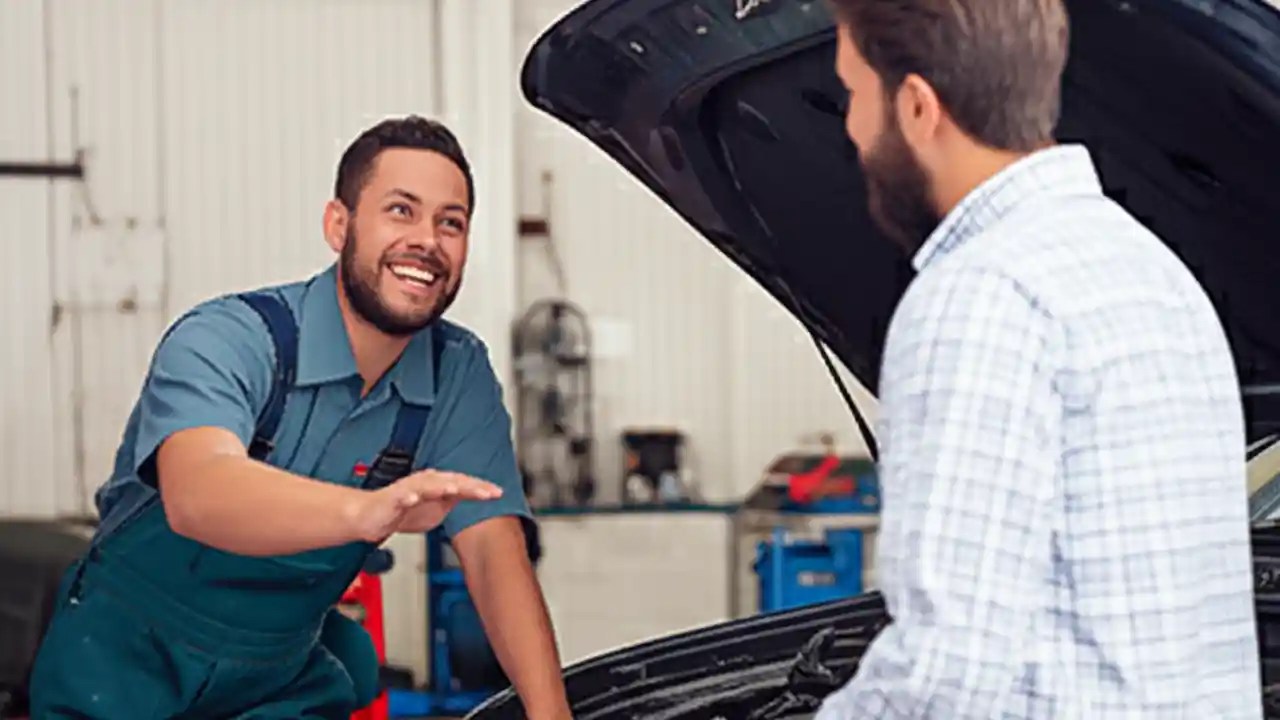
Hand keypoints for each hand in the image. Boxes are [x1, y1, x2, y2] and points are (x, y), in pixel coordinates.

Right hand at [348, 469, 501, 542]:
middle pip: (450, 481)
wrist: (371, 518)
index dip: (480, 488)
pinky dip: (408, 496)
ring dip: (441, 486)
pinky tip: (413, 498)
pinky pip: (401, 496)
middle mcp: (425, 482)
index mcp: (437, 485)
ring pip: (428, 485)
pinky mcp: (392, 498)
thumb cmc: (403, 511)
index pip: (463, 484)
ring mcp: (409, 489)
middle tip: (487, 492)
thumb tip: (474, 499)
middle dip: (469, 486)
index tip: (498, 493)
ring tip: (455, 489)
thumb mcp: (437, 509)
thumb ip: (454, 502)